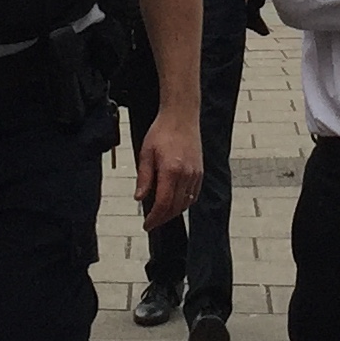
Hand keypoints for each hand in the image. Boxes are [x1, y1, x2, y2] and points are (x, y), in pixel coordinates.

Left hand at [135, 107, 204, 232]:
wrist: (181, 116)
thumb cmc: (162, 131)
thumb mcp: (146, 153)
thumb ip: (144, 177)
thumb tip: (139, 198)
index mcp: (171, 170)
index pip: (163, 204)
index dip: (154, 218)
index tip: (146, 225)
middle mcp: (186, 175)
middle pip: (175, 207)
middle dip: (162, 218)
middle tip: (151, 222)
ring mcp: (195, 174)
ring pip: (185, 203)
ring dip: (173, 212)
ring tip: (161, 213)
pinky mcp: (200, 172)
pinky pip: (193, 195)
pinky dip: (183, 203)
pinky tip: (174, 202)